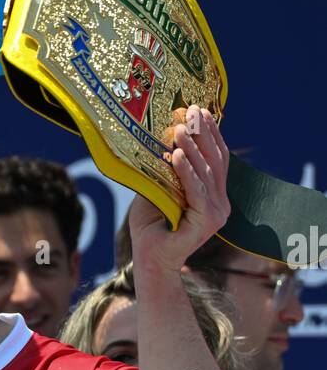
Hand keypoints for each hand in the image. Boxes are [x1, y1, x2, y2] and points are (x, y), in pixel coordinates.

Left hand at [128, 106, 230, 273]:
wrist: (149, 259)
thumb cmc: (150, 226)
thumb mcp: (157, 189)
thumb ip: (163, 169)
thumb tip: (159, 137)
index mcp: (213, 193)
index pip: (216, 157)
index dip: (210, 133)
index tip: (201, 110)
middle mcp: (220, 202)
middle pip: (215, 160)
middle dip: (203, 133)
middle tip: (190, 111)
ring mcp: (217, 213)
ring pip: (206, 173)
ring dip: (191, 148)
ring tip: (177, 129)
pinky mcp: (207, 222)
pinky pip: (197, 191)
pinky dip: (186, 171)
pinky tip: (175, 155)